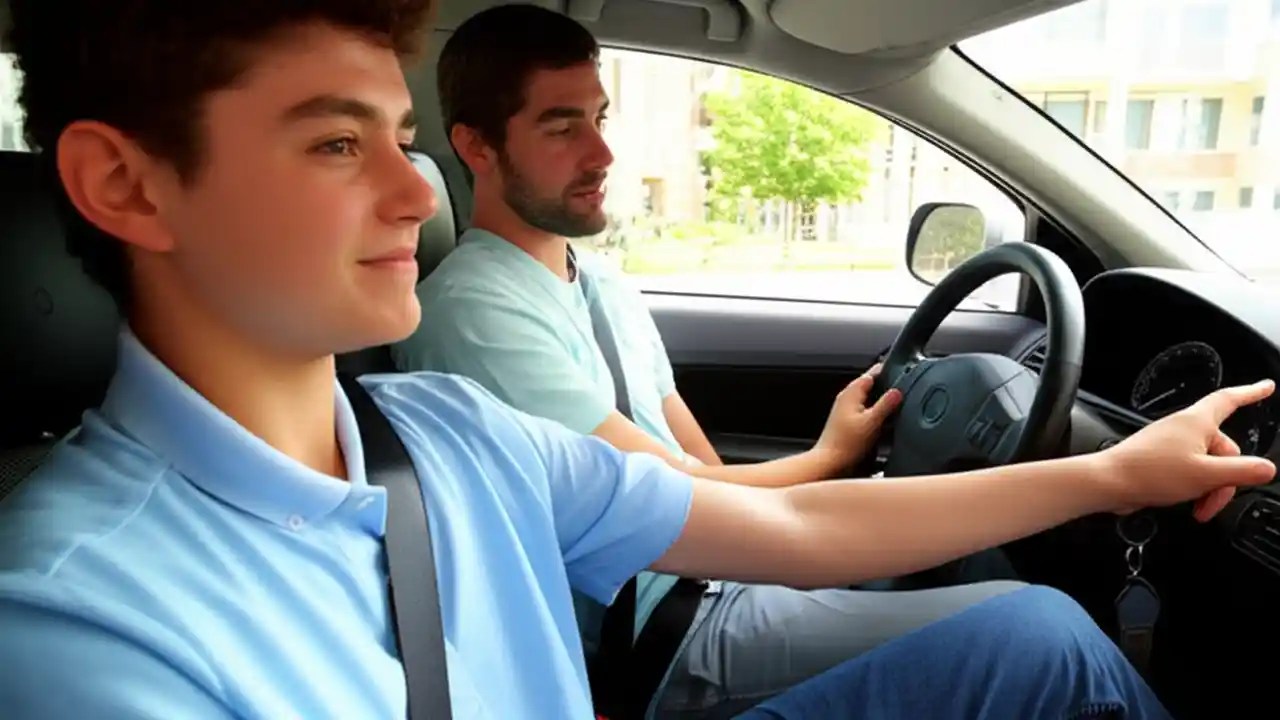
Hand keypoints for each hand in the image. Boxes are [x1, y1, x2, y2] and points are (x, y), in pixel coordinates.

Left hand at [813, 364, 902, 466]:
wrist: (830, 462)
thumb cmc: (846, 444)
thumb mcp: (871, 422)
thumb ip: (886, 404)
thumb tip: (898, 391)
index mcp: (852, 392)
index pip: (872, 373)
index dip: (887, 371)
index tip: (903, 371)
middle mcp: (847, 398)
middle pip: (871, 384)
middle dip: (887, 385)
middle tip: (906, 388)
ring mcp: (847, 409)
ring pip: (869, 397)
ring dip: (882, 399)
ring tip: (899, 403)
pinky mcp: (848, 421)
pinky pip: (866, 409)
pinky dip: (876, 411)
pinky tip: (886, 419)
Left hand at [1099, 379, 1276, 520]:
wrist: (1109, 483)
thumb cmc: (1151, 472)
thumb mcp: (1206, 475)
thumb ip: (1241, 471)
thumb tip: (1267, 468)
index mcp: (1197, 422)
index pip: (1230, 399)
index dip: (1251, 393)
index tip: (1266, 386)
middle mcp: (1184, 428)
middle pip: (1224, 450)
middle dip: (1225, 479)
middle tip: (1213, 501)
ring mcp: (1171, 443)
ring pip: (1207, 465)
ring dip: (1208, 489)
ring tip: (1197, 507)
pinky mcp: (1160, 459)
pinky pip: (1189, 472)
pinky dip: (1193, 488)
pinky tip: (1186, 502)